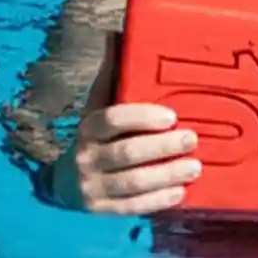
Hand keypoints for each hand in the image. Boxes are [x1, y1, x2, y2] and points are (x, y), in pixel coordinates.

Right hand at [54, 101, 201, 214]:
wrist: (63, 182)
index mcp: (87, 129)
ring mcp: (92, 186)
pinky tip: (180, 192)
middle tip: (191, 139)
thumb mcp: (98, 113)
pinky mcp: (101, 209)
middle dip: (163, 146)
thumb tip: (123, 47)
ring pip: (133, 182)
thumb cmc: (96, 140)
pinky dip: (158, 200)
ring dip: (167, 175)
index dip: (142, 117)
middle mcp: (86, 158)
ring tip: (194, 167)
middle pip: (126, 152)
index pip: (112, 120)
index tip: (171, 116)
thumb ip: (113, 87)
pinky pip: (132, 206)